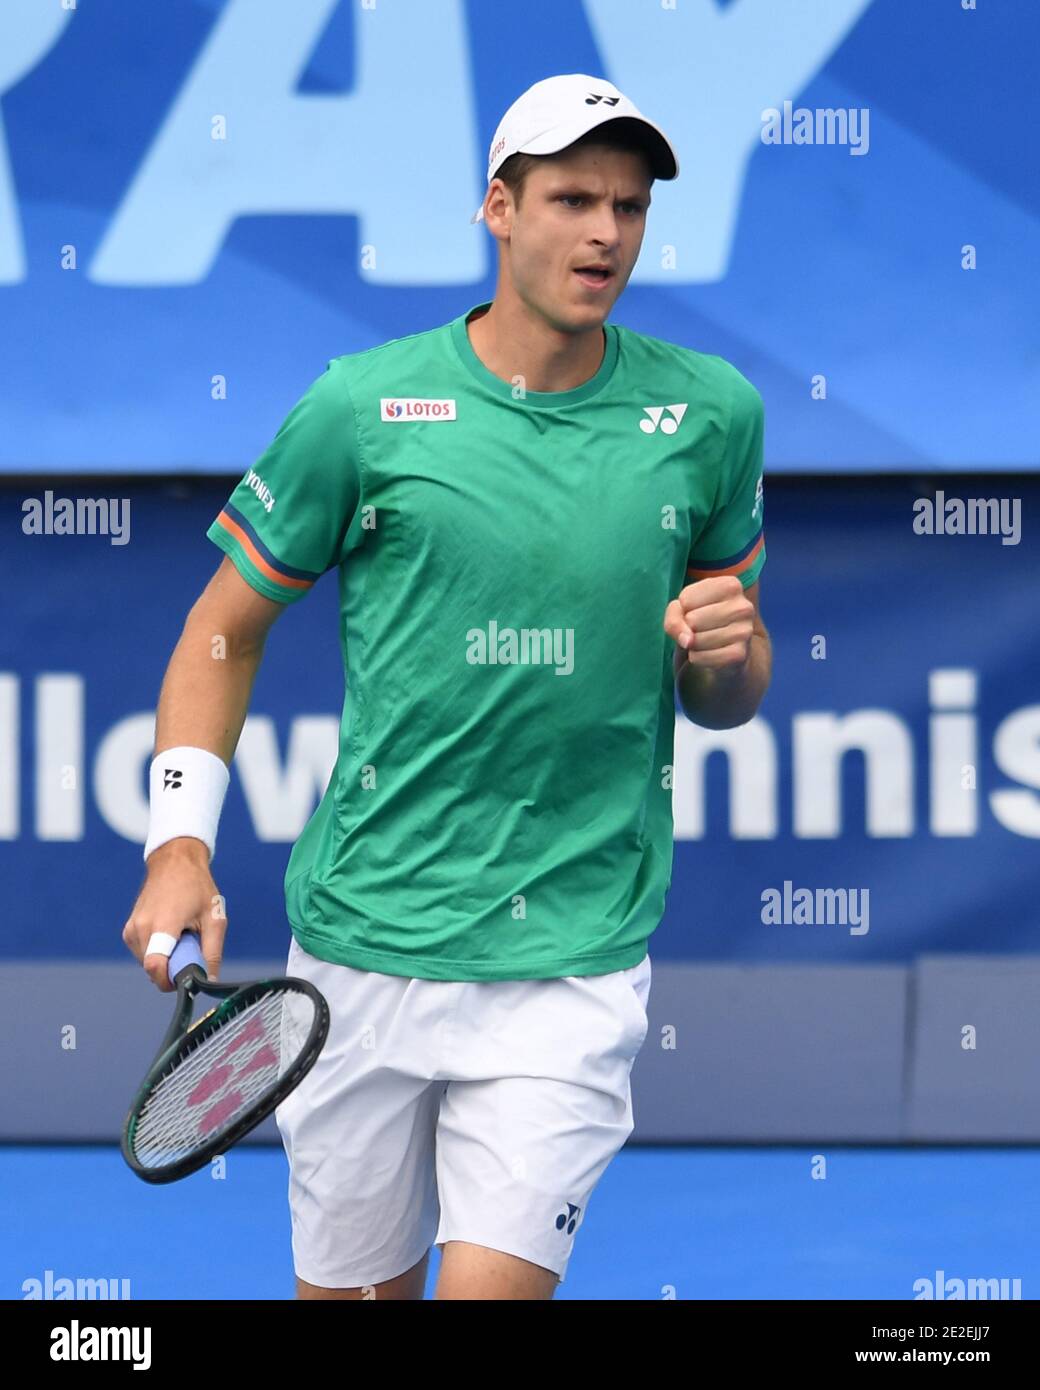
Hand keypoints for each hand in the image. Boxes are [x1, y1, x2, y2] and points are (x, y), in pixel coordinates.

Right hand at [122, 838, 225, 992]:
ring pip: (148, 964)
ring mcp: (131, 930)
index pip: (155, 966)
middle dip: (173, 968)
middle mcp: (140, 928)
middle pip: (154, 970)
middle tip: (190, 945)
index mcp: (162, 924)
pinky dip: (158, 951)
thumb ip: (211, 953)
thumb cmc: (197, 887)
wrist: (174, 862)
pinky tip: (170, 932)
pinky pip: (144, 954)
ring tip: (181, 934)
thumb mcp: (214, 919)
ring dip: (166, 959)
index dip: (170, 981)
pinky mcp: (128, 931)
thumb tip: (209, 981)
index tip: (186, 976)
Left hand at [663, 575, 753, 673]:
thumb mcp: (683, 608)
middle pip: (692, 620)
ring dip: (693, 644)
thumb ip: (674, 617)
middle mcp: (743, 606)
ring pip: (695, 640)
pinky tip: (710, 653)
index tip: (700, 610)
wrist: (729, 650)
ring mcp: (744, 631)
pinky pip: (701, 657)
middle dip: (688, 628)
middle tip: (703, 628)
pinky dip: (698, 658)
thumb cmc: (703, 621)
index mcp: (731, 585)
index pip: (685, 599)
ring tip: (707, 640)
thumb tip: (687, 641)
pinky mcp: (739, 654)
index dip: (684, 609)